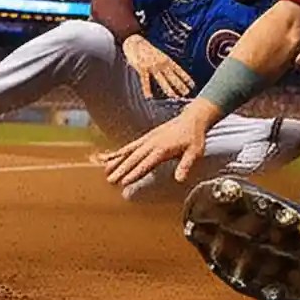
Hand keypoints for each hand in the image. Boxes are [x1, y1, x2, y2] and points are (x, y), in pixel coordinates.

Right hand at [98, 105, 212, 186]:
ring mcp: (147, 140)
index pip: (146, 163)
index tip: (124, 181)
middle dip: (121, 170)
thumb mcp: (195, 152)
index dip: (135, 172)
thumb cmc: (194, 137)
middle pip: (134, 158)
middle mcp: (152, 143)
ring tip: (104, 170)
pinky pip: (130, 146)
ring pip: (128, 151)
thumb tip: (179, 179)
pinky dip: (118, 152)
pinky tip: (108, 157)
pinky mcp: (146, 138)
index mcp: (163, 148)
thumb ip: (186, 165)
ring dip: (116, 161)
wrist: (192, 118)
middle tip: (110, 180)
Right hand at [121, 34, 194, 99]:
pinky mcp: (142, 68)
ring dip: (169, 89)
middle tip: (186, 94)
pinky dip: (147, 89)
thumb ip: (166, 63)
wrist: (134, 42)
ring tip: (174, 97)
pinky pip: (145, 81)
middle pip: (173, 77)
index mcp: (167, 60)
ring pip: (162, 80)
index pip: (179, 70)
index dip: (186, 78)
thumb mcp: (160, 55)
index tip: (192, 85)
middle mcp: (161, 64)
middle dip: (180, 86)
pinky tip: (149, 96)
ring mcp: (152, 66)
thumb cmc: (147, 50)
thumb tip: (172, 72)